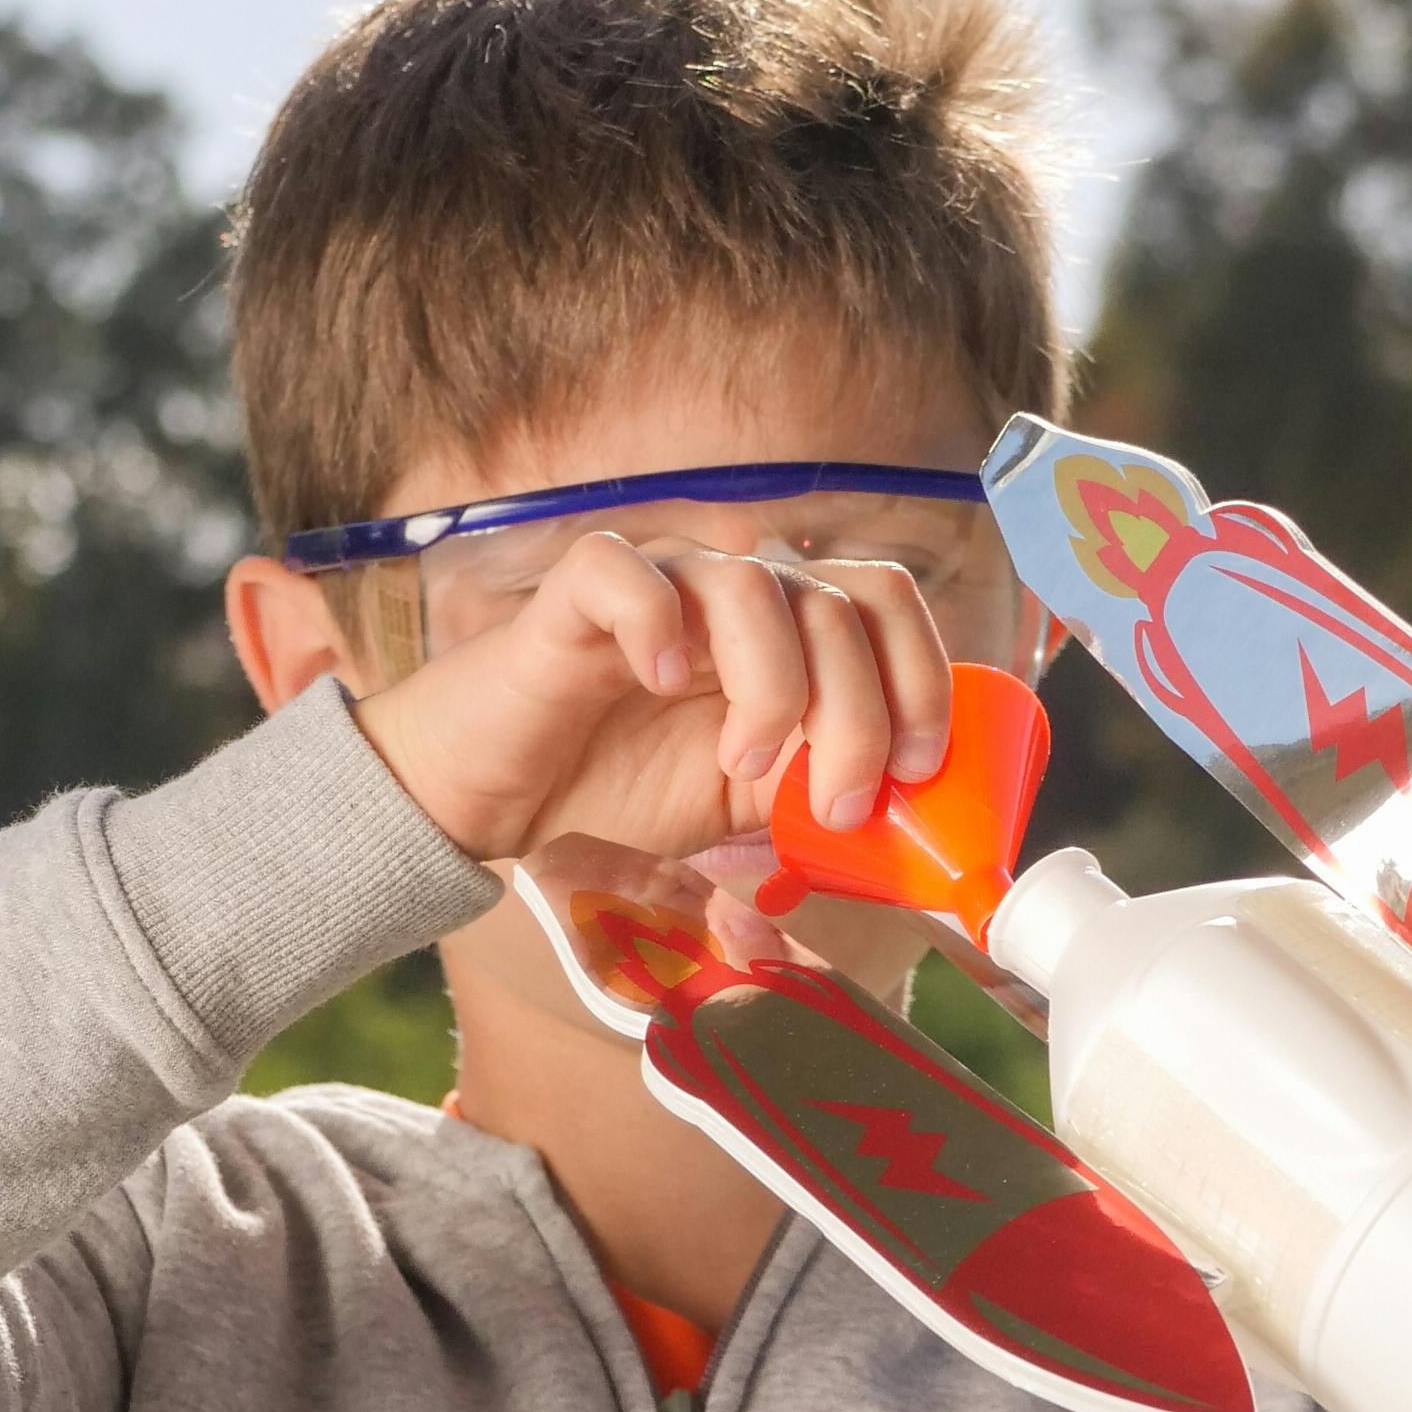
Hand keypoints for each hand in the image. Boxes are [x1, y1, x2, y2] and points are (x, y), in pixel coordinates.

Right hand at [344, 534, 955, 872]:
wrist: (491, 800)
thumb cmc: (613, 790)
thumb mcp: (743, 813)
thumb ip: (813, 803)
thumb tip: (903, 840)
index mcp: (785, 637)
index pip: (883, 604)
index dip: (920, 676)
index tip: (915, 770)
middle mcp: (732, 598)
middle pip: (837, 603)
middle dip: (858, 711)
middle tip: (833, 801)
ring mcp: (657, 588)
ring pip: (751, 583)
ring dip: (772, 684)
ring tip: (739, 765)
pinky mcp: (573, 598)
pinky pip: (624, 570)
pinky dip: (655, 621)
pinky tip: (659, 682)